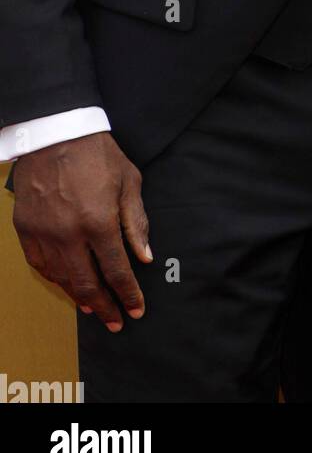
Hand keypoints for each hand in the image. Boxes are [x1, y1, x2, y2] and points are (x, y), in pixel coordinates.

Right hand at [12, 132, 151, 329]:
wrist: (56, 132)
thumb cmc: (98, 154)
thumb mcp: (128, 182)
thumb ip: (136, 223)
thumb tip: (144, 257)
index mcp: (98, 221)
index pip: (117, 271)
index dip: (128, 294)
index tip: (136, 310)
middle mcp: (69, 234)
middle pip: (87, 284)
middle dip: (105, 306)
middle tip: (116, 320)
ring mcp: (44, 233)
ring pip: (61, 278)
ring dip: (78, 297)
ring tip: (93, 308)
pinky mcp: (25, 228)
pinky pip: (39, 264)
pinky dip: (54, 278)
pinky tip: (65, 283)